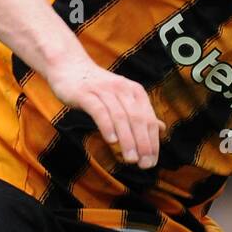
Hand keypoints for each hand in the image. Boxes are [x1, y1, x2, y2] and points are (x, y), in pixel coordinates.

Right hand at [45, 55, 165, 167]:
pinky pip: (100, 110)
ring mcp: (104, 90)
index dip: (152, 141)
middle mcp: (123, 89)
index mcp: (135, 92)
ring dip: (127, 139)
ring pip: (120, 116)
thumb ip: (140, 113)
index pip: (149, 119)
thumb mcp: (123, 98)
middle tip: (144, 164)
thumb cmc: (98, 88)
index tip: (152, 162)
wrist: (70, 67)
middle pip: (137, 119)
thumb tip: (161, 128)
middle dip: (143, 143)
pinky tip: (111, 140)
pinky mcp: (86, 94)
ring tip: (130, 158)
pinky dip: (107, 125)